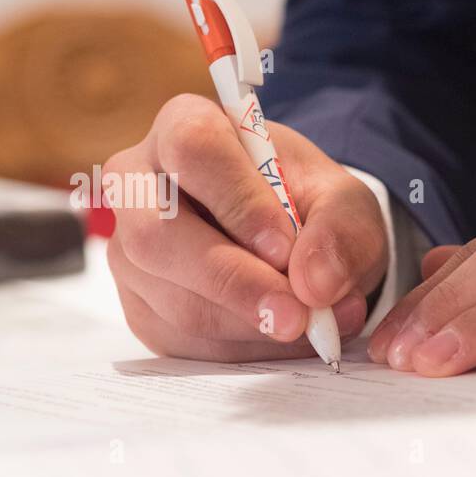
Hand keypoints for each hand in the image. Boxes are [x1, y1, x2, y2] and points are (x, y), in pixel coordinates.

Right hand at [103, 94, 387, 360]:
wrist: (297, 241)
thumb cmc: (309, 205)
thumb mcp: (345, 204)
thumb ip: (342, 232)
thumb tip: (315, 285)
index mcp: (184, 128)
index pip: (192, 151)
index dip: (239, 203)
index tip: (285, 246)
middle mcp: (139, 185)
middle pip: (158, 236)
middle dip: (236, 284)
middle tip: (298, 315)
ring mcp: (130, 251)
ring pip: (174, 301)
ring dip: (253, 325)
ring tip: (314, 322)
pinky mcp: (143, 308)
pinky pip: (185, 341)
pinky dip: (245, 348)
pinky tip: (283, 336)